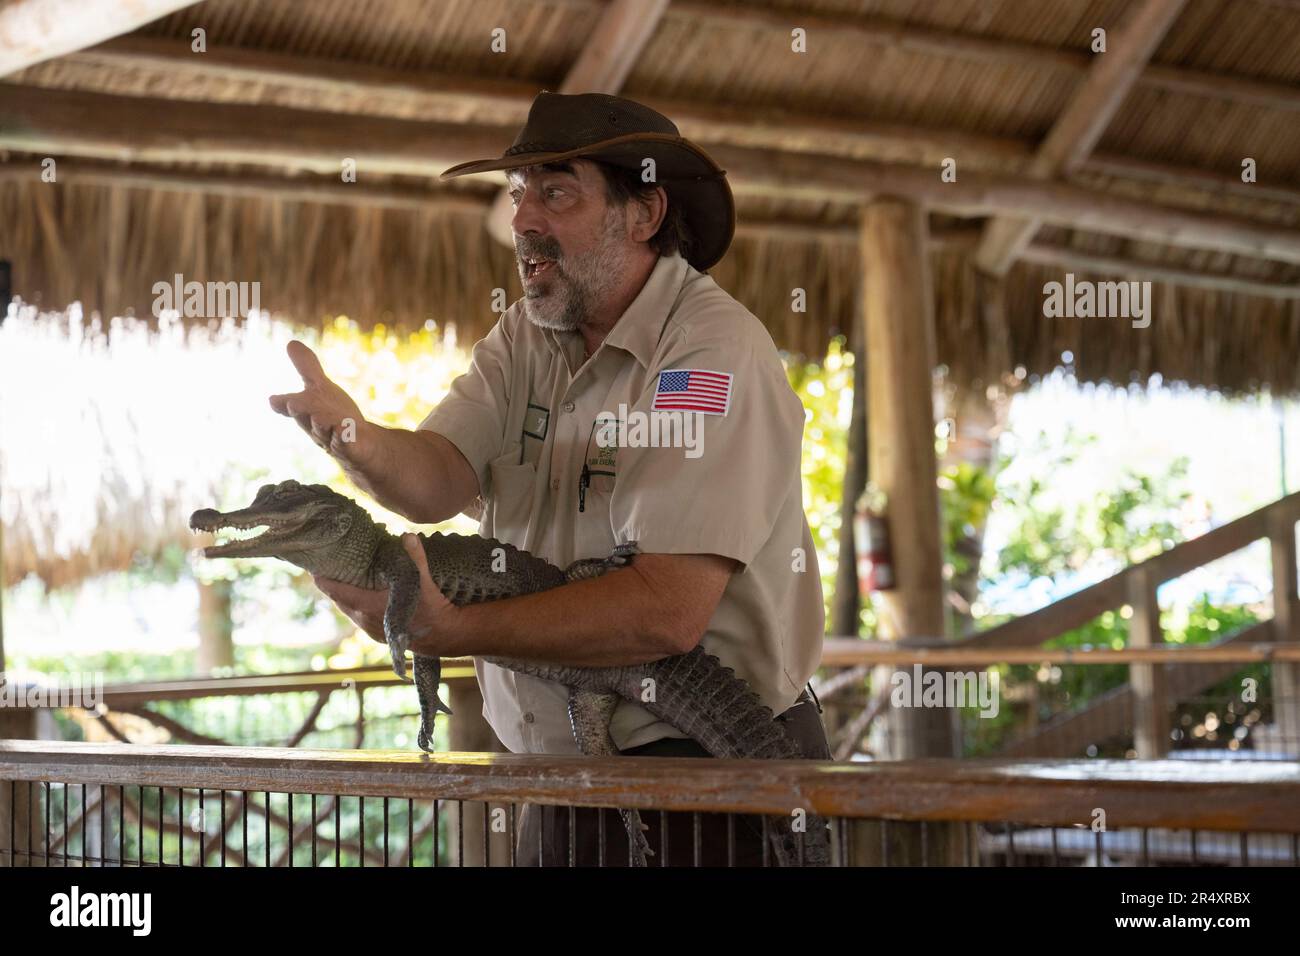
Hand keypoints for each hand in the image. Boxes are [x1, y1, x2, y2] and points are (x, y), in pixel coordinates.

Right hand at [269, 340, 374, 470]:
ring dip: (321, 425)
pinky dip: (345, 438)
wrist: (360, 443)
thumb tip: (291, 342)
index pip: (291, 406)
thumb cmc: (336, 415)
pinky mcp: (351, 448)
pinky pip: (346, 444)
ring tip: (320, 418)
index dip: (282, 404)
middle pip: (306, 418)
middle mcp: (315, 426)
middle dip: (300, 411)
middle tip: (293, 403)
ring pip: (325, 432)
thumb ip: (307, 368)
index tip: (273, 400)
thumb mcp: (321, 388)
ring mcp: (332, 438)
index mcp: (306, 411)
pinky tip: (346, 430)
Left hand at [314, 534, 458, 655]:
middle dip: (332, 579)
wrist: (443, 635)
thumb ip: (414, 557)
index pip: (332, 588)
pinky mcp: (375, 632)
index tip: (315, 559)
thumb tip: (407, 536)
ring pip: (346, 606)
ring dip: (344, 591)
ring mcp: (367, 627)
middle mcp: (362, 618)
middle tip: (331, 559)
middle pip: (336, 596)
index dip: (320, 574)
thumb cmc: (431, 607)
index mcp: (366, 605)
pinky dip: (354, 600)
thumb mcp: (423, 579)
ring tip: (344, 571)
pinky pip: (357, 613)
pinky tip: (362, 588)